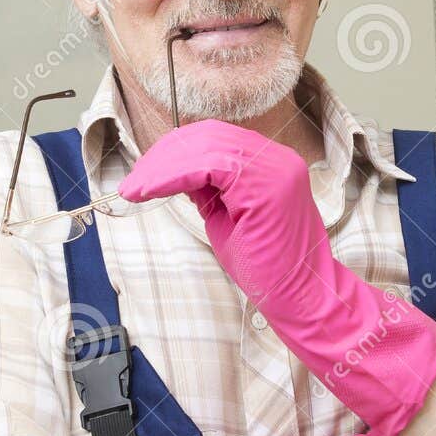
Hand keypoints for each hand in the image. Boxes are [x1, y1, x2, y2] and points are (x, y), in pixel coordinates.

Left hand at [119, 120, 435, 435]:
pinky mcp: (266, 186)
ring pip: (204, 148)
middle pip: (206, 136)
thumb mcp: (226, 217)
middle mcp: (276, 158)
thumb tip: (174, 170)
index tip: (144, 176)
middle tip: (132, 184)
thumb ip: (206, 189)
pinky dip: (172, 176)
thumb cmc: (267, 267)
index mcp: (270, 163)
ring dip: (161, 167)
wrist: (302, 298)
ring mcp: (275, 169)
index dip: (174, 151)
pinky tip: (150, 191)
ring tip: (134, 190)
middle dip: (162, 157)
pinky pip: (208, 167)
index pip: (215, 138)